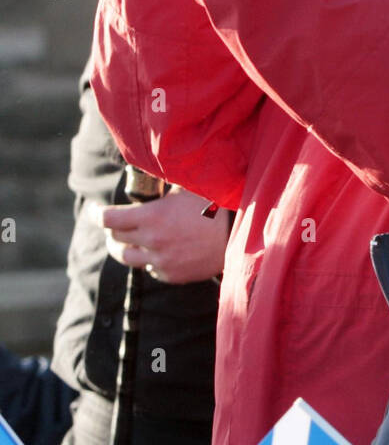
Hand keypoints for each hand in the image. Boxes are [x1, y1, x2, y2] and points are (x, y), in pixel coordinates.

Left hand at [95, 188, 229, 282]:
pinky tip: (161, 251)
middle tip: (115, 225)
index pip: (108, 219)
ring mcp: (161, 261)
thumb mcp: (184, 187)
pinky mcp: (172, 275)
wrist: (237, 234)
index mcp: (151, 217)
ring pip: (129, 258)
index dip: (96, 214)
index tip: (94, 210)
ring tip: (132, 241)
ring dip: (127, 248)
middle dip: (112, 230)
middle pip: (115, 239)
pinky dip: (151, 260)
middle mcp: (152, 241)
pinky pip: (151, 269)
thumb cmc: (213, 204)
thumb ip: (161, 183)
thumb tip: (145, 168)